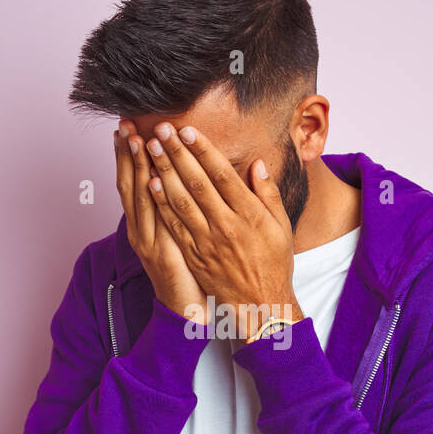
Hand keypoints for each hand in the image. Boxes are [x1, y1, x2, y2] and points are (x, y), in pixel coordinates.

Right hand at [114, 121, 209, 324]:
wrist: (185, 308)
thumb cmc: (185, 271)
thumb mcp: (175, 234)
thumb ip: (172, 207)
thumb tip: (169, 178)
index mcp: (143, 223)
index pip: (133, 181)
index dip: (128, 155)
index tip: (128, 128)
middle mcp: (139, 229)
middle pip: (129, 184)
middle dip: (127, 154)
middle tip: (125, 124)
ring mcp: (146, 241)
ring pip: (138, 198)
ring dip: (136, 168)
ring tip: (135, 140)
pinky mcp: (159, 253)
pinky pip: (154, 221)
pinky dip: (151, 200)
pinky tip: (150, 179)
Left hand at [142, 121, 303, 341]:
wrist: (260, 304)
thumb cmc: (273, 263)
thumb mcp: (281, 227)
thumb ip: (269, 195)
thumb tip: (257, 164)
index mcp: (249, 215)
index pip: (222, 175)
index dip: (203, 150)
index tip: (188, 130)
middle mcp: (226, 226)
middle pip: (197, 183)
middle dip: (177, 153)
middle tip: (161, 129)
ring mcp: (207, 242)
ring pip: (181, 201)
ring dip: (163, 172)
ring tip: (150, 148)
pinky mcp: (193, 255)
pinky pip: (173, 226)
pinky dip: (161, 204)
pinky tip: (150, 183)